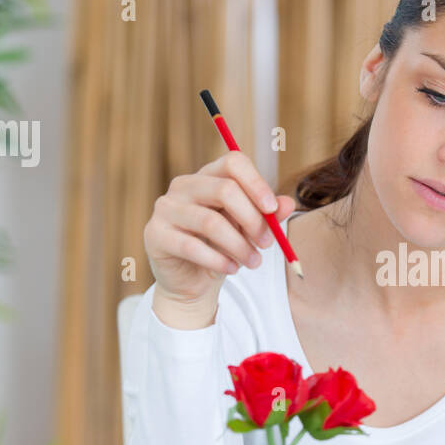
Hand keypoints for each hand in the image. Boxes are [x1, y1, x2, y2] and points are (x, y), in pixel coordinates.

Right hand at [143, 150, 296, 303]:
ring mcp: (165, 208)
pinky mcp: (155, 235)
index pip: (233, 162)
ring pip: (211, 222)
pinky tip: (232, 269)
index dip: (256, 183)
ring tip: (254, 262)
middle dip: (253, 219)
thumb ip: (267, 216)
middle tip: (267, 244)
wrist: (191, 282)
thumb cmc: (222, 249)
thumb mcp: (249, 231)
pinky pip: (192, 246)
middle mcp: (183, 186)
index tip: (272, 209)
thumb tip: (288, 203)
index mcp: (208, 176)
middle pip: (224, 190)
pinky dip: (218, 260)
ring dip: (239, 245)